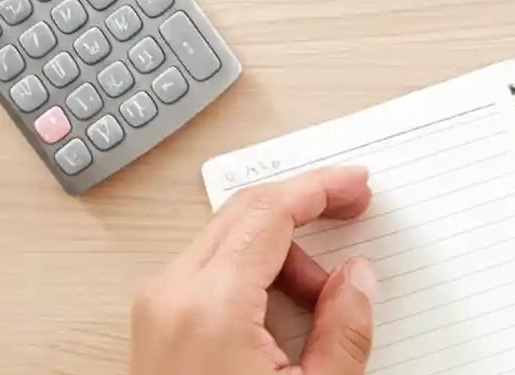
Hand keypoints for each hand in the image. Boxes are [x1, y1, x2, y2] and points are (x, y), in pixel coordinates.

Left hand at [131, 166, 378, 374]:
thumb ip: (345, 331)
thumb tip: (357, 278)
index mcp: (210, 306)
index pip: (269, 212)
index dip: (320, 188)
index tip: (356, 184)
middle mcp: (173, 294)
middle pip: (246, 213)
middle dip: (306, 208)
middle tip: (353, 210)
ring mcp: (157, 307)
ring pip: (230, 239)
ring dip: (284, 251)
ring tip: (325, 299)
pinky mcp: (156, 323)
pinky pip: (212, 270)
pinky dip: (256, 273)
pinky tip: (289, 310)